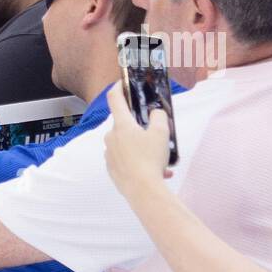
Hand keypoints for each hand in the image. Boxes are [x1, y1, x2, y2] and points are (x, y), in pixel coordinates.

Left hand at [103, 82, 172, 199]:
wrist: (142, 190)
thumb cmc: (151, 158)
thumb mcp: (162, 133)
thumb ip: (159, 117)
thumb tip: (155, 113)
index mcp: (121, 125)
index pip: (115, 99)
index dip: (118, 87)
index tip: (121, 82)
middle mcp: (111, 137)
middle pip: (125, 125)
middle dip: (141, 129)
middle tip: (157, 137)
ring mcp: (109, 154)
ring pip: (128, 145)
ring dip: (144, 149)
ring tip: (161, 160)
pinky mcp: (111, 168)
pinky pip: (127, 160)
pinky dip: (140, 162)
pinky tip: (157, 171)